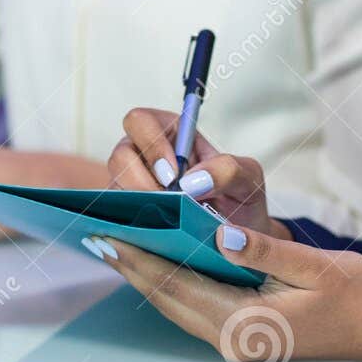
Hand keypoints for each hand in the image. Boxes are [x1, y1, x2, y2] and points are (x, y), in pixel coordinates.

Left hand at [96, 223, 361, 361]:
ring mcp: (238, 341)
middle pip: (169, 299)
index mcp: (247, 325)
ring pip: (178, 306)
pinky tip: (159, 261)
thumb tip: (220, 234)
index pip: (180, 287)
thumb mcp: (314, 266)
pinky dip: (172, 283)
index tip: (111, 235)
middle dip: (134, 267)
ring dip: (148, 276)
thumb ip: (264, 251)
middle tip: (99, 235)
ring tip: (118, 245)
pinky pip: (195, 306)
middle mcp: (234, 339)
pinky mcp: (244, 333)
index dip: (142, 260)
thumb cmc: (357, 296)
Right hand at [108, 108, 287, 238]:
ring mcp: (132, 188)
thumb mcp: (247, 177)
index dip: (151, 144)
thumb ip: (227, 169)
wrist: (241, 240)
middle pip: (120, 156)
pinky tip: (159, 236)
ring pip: (114, 189)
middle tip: (168, 202)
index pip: (140, 121)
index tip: (174, 176)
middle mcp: (144, 157)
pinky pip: (116, 220)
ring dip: (139, 207)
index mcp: (170, 134)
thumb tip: (192, 181)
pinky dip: (135, 229)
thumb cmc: (240, 199)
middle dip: (140, 181)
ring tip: (169, 221)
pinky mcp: (128, 218)